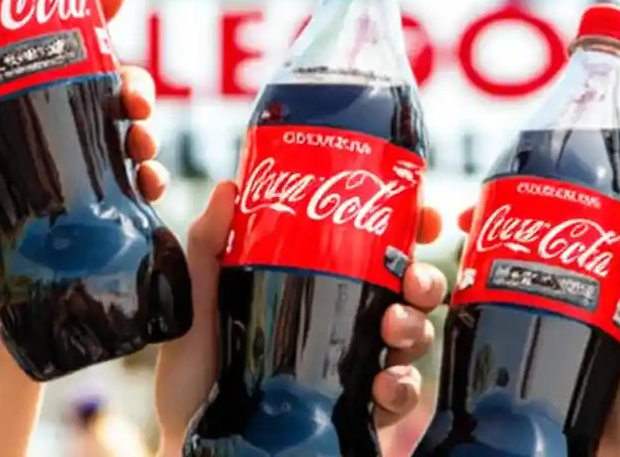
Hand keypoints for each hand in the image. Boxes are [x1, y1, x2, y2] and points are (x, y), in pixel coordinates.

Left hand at [0, 0, 167, 305]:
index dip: (83, 12)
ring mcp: (83, 165)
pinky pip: (143, 176)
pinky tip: (149, 180)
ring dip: (146, 120)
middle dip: (132, 75)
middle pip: (104, 80)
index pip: (48, 46)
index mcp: (7, 109)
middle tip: (132, 92)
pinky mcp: (106, 202)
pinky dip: (154, 172)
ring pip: (129, 122)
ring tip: (141, 136)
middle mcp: (50, 128)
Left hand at [155, 185, 446, 446]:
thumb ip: (210, 245)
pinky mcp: (360, 411)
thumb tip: (229, 187)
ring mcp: (359, 366)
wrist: (193, 435)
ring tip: (394, 325)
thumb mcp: (201, 299)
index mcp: (324, 285)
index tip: (425, 218)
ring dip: (417, 327)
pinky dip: (401, 386)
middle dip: (426, 280)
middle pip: (412, 291)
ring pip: (415, 338)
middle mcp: (349, 322)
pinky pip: (400, 395)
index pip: (382, 250)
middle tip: (411, 280)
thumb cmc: (196, 368)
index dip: (413, 230)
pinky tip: (382, 383)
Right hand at [453, 211, 619, 456]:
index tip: (501, 195)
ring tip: (449, 266)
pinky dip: (458, 317)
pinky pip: (478, 334)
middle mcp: (565, 299)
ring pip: (490, 286)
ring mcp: (537, 331)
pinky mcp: (512, 367)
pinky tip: (445, 310)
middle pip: (515, 249)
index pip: (561, 225)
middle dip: (485, 230)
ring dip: (463, 270)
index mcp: (603, 281)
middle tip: (464, 226)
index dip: (528, 202)